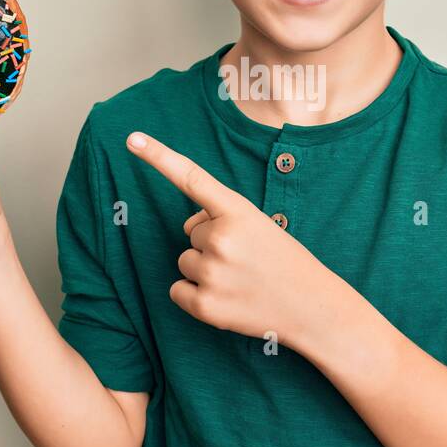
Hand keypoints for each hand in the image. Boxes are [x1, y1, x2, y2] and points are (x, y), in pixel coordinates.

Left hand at [125, 130, 339, 349]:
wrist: (313, 307)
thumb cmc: (285, 262)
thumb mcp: (260, 225)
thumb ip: (222, 217)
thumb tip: (189, 227)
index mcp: (238, 211)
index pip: (192, 178)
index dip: (159, 156)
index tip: (132, 140)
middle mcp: (220, 238)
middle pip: (191, 231)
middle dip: (212, 242)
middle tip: (247, 258)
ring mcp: (211, 272)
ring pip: (185, 260)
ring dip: (205, 268)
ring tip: (240, 279)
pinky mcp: (204, 305)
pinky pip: (177, 289)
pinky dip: (194, 295)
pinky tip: (226, 297)